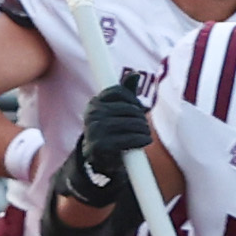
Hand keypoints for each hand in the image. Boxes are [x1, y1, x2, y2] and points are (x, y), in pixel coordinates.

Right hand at [65, 78, 151, 205]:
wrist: (98, 160)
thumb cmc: (110, 131)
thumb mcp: (115, 110)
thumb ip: (125, 92)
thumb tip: (137, 74)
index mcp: (94, 104)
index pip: (118, 91)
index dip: (132, 100)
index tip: (136, 109)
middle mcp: (92, 115)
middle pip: (128, 108)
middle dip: (141, 117)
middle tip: (143, 125)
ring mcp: (95, 130)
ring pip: (132, 123)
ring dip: (143, 130)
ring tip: (144, 134)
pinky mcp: (101, 146)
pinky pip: (130, 139)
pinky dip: (141, 140)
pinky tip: (143, 142)